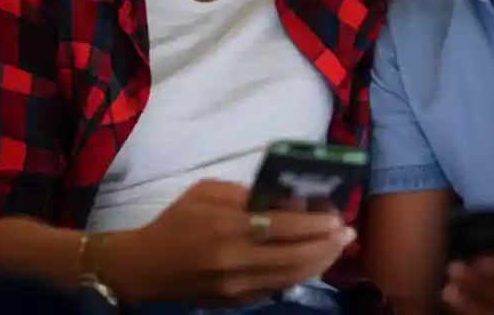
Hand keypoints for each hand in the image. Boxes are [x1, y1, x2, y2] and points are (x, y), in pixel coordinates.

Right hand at [102, 180, 354, 306]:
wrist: (145, 268)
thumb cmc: (176, 221)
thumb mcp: (205, 191)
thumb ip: (246, 193)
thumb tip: (286, 200)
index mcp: (226, 227)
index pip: (281, 227)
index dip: (314, 223)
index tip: (336, 216)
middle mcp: (235, 261)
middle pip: (294, 256)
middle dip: (327, 244)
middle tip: (348, 232)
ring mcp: (238, 287)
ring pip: (291, 277)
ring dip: (320, 262)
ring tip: (338, 248)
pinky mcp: (237, 303)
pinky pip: (278, 288)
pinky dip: (300, 275)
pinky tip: (314, 263)